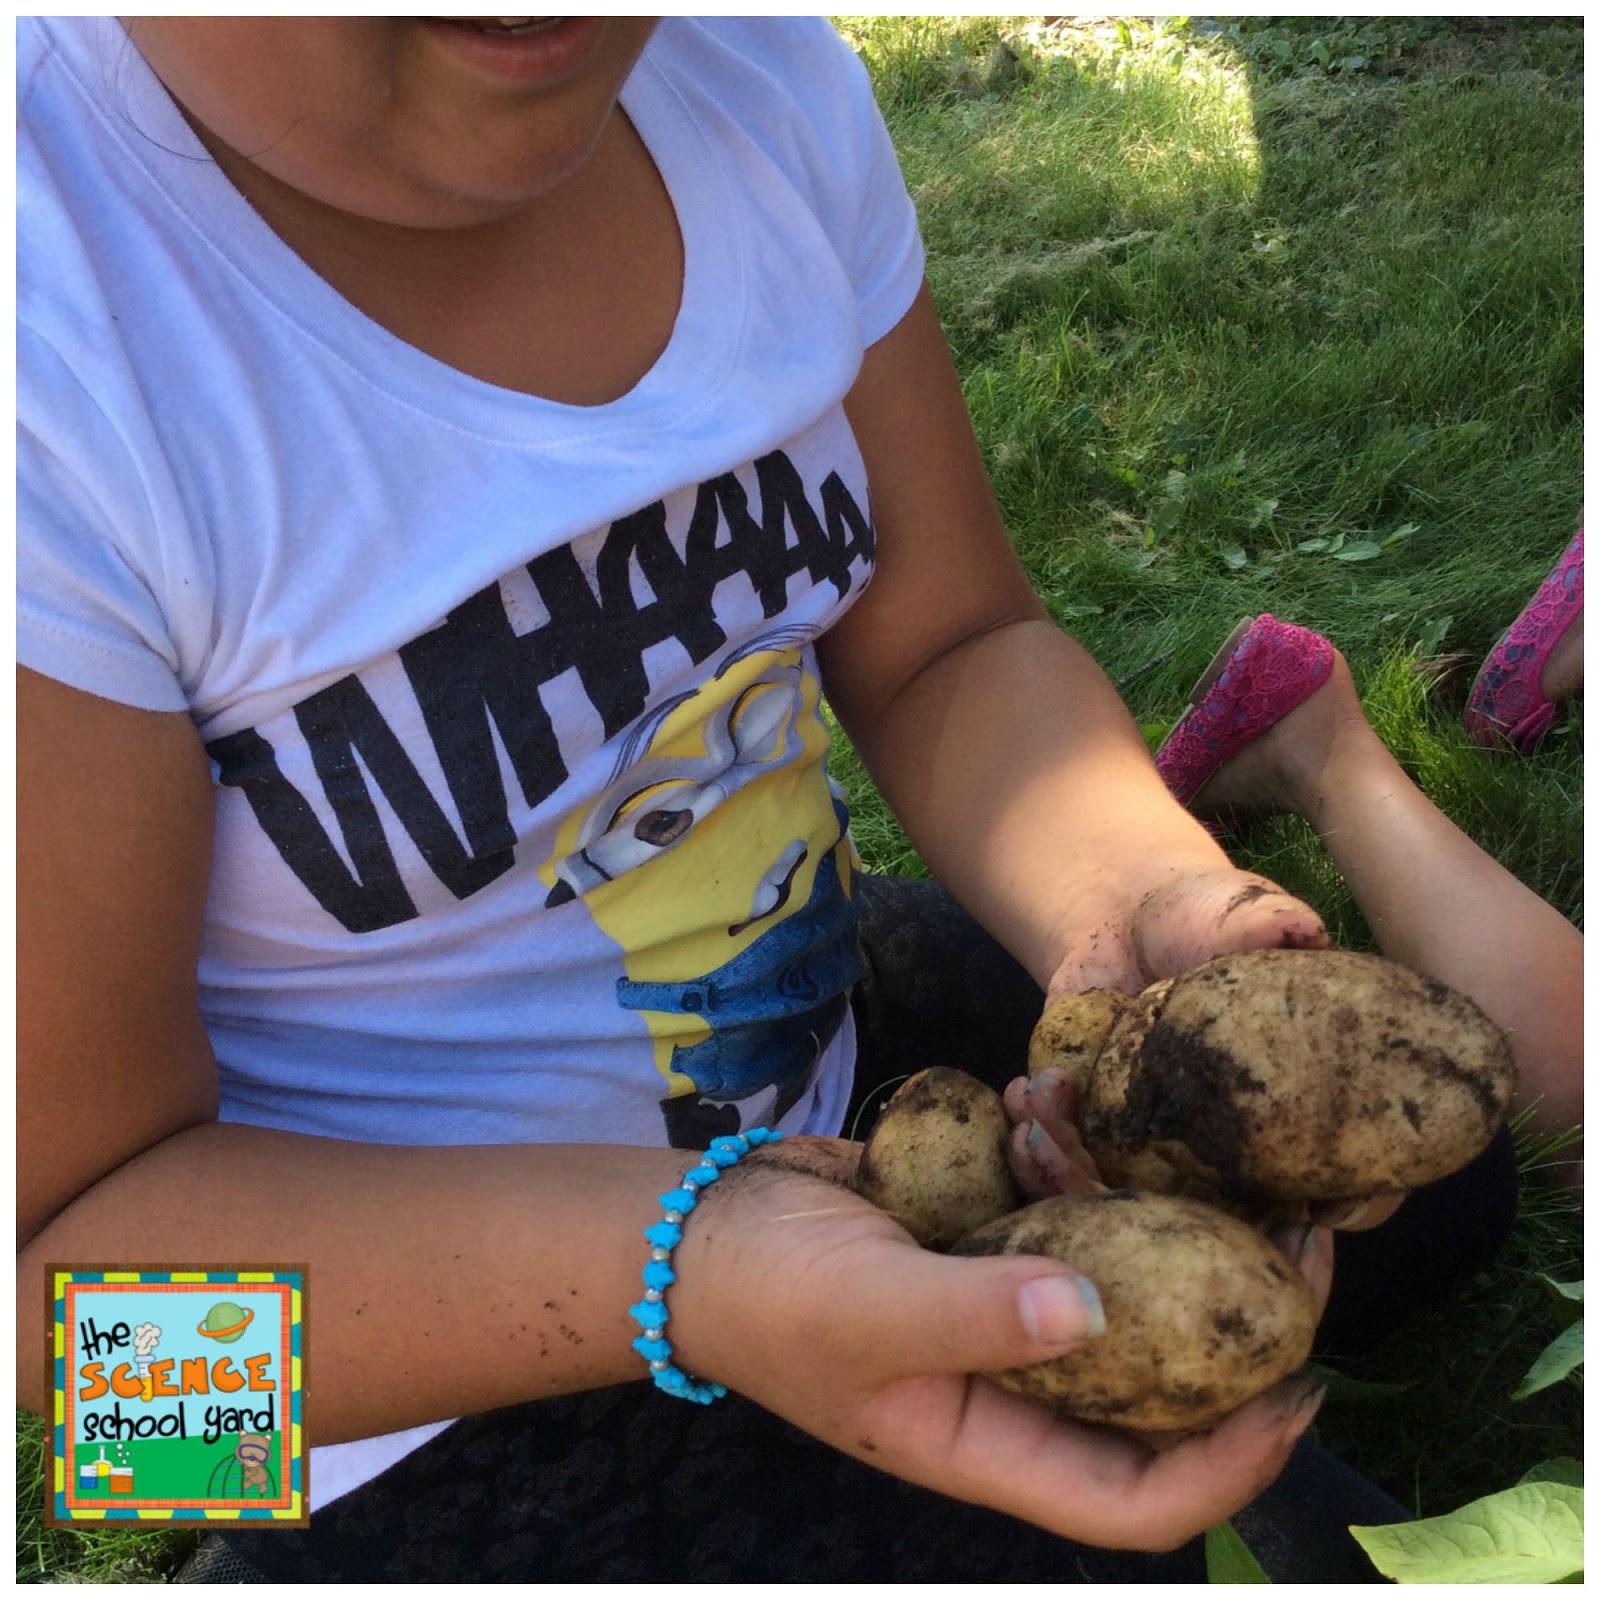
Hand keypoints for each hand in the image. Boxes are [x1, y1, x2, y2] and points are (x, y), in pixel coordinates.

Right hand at [668, 1137, 1329, 1552]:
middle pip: (1155, 1386)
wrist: (698, 1225)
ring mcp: (1001, 1304)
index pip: (1140, 1497)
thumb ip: (976, 1315)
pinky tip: (1044, 1098)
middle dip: (1231, 1322)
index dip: (1234, 1462)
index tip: (1302, 1383)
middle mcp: (1015, 1385)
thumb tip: (1097, 1313)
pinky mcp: (982, 1237)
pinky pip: (1055, 1209)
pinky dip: (1063, 1157)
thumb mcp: (867, 1312)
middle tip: (1294, 1239)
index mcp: (995, 1441)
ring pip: (1117, 1283)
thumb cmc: (771, 1294)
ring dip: (1143, 1213)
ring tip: (1168, 1141)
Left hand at [1035, 867, 1404, 1233]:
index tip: (1321, 1215)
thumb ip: (1269, 927)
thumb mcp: (1240, 912)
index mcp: (1301, 1113)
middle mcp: (1242, 1157)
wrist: (1124, 916)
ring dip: (1083, 1179)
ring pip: (1139, 1212)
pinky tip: (1021, 1096)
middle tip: (1135, 1187)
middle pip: (1235, 1228)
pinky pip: (1072, 1171)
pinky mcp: (1102, 1147)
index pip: (1353, 1183)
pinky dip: (1039, 1147)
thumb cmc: (1206, 917)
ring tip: (1043, 1121)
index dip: (1352, 1208)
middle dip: (1181, 1230)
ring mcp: (1169, 1162)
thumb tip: (1300, 930)